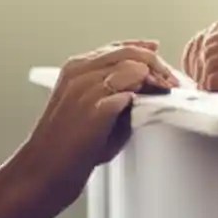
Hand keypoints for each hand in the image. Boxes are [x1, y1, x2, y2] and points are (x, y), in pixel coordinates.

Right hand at [23, 41, 178, 189]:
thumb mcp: (89, 107)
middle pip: (130, 53)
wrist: (44, 170)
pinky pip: (129, 92)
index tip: (162, 61)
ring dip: (155, 81)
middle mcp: (80, 72)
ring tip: (166, 93)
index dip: (145, 51)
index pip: (118, 47)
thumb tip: (149, 84)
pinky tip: (150, 106)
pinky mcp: (95, 108)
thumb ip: (114, 90)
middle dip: (158, 66)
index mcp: (75, 68)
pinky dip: (144, 97)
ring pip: (134, 68)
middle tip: (173, 82)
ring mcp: (86, 88)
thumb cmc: (67, 144)